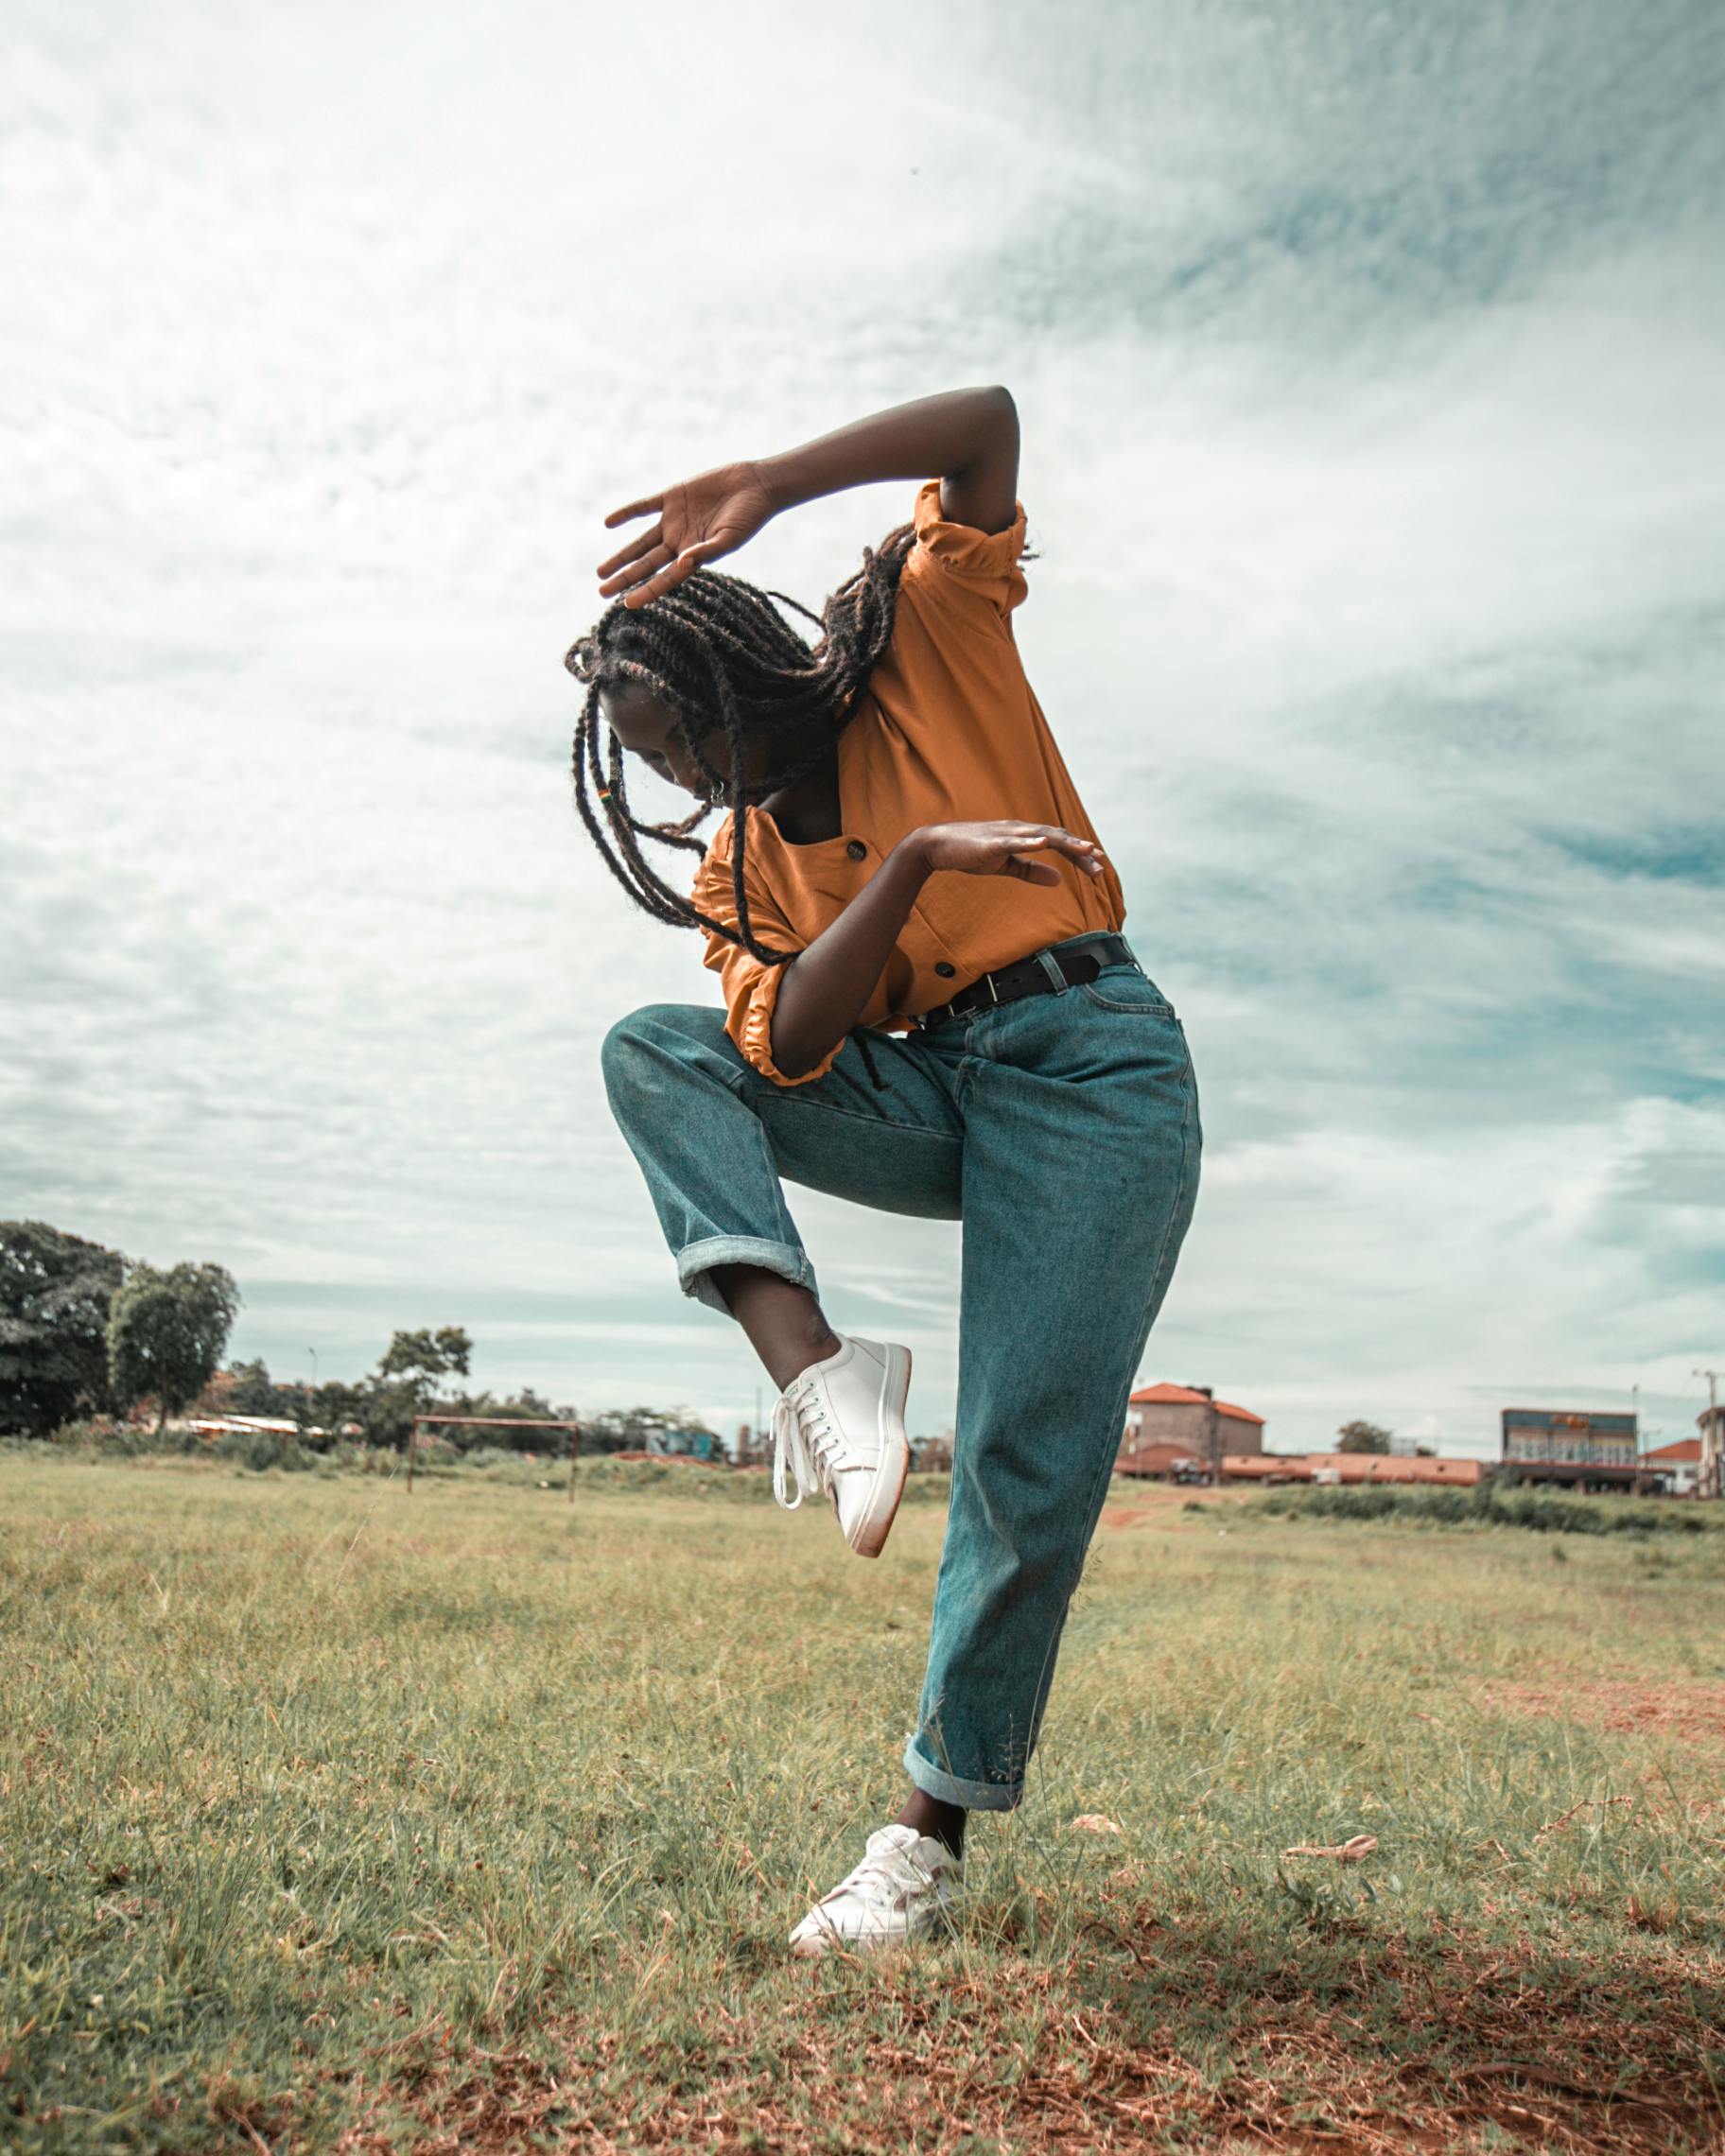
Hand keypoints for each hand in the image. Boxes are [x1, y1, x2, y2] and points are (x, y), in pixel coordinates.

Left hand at [596, 460, 777, 607]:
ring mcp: (674, 521)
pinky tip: (609, 522)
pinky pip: (644, 507)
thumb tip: (681, 564)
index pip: (665, 579)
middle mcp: (680, 542)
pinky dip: (627, 513)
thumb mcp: (729, 538)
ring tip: (601, 571)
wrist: (755, 485)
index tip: (628, 604)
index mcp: (693, 557)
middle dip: (625, 579)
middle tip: (602, 591)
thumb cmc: (749, 517)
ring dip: (621, 556)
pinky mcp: (672, 497)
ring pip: (641, 542)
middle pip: (646, 565)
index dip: (647, 592)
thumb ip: (706, 552)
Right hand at [909, 820, 1107, 886]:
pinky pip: (1013, 841)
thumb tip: (1057, 880)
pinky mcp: (990, 842)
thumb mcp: (1005, 865)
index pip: (1058, 842)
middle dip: (1079, 852)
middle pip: (1057, 838)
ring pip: (1042, 836)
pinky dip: (1030, 841)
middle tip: (1099, 867)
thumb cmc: (970, 854)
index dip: (1078, 853)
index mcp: (1024, 836)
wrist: (937, 846)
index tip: (1097, 866)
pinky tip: (1044, 843)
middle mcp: (1019, 830)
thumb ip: (1030, 871)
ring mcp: (1006, 834)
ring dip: (1065, 843)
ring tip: (1086, 850)